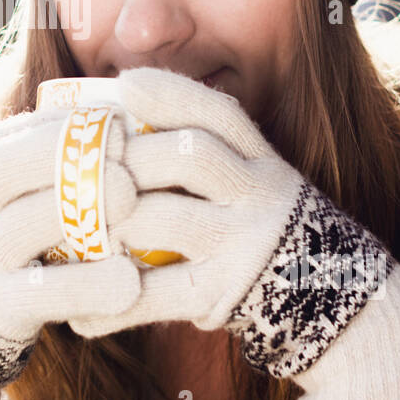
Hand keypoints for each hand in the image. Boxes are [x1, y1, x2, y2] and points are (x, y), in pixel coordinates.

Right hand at [0, 105, 142, 399]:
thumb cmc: (15, 238)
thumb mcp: (18, 195)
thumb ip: (55, 161)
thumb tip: (126, 117)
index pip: (10, 134)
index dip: (63, 125)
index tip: (118, 121)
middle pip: (1, 170)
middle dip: (63, 158)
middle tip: (124, 164)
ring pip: (22, 227)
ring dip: (78, 213)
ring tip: (132, 205)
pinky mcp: (2, 309)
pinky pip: (43, 294)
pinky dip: (89, 287)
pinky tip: (130, 282)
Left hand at [67, 67, 392, 378]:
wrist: (330, 305)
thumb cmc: (259, 232)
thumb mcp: (252, 180)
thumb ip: (206, 153)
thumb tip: (123, 114)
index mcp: (260, 159)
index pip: (217, 113)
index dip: (171, 93)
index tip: (125, 82)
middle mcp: (258, 192)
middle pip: (186, 156)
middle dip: (126, 157)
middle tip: (77, 164)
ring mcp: (243, 243)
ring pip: (163, 219)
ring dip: (109, 224)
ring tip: (69, 231)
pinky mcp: (224, 293)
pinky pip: (155, 295)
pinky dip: (110, 308)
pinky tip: (78, 317)